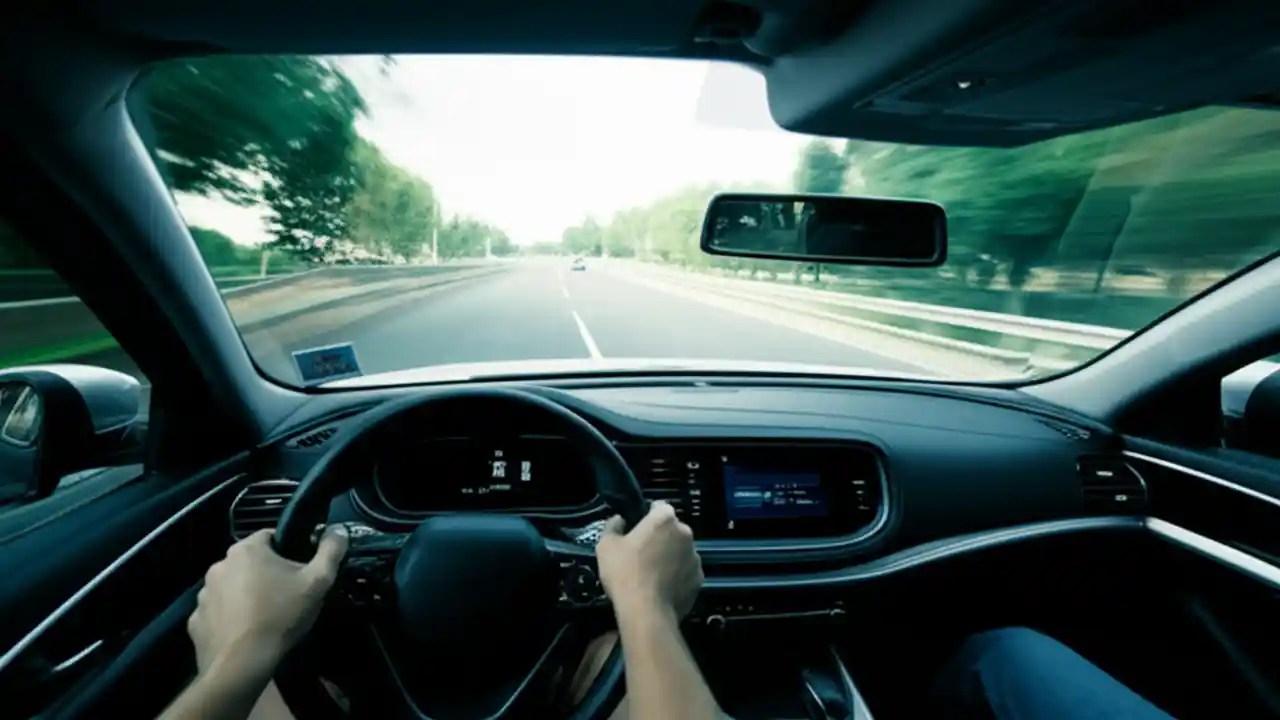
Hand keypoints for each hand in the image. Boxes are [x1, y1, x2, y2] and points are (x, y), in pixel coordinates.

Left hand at [188, 526, 347, 674]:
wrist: (242, 664)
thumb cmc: (281, 616)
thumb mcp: (318, 582)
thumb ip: (331, 551)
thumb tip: (338, 530)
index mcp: (246, 549)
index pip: (269, 536)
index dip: (288, 550)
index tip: (299, 570)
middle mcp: (219, 565)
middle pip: (249, 562)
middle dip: (265, 573)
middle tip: (285, 595)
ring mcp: (203, 594)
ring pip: (230, 587)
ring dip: (244, 594)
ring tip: (263, 617)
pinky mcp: (194, 620)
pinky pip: (216, 612)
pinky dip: (228, 618)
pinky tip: (244, 632)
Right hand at [596, 501, 702, 619]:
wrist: (647, 611)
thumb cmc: (625, 572)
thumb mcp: (606, 546)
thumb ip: (613, 526)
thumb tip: (619, 520)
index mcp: (664, 518)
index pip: (659, 508)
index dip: (647, 517)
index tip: (637, 531)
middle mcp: (685, 533)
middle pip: (672, 530)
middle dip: (661, 538)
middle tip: (643, 554)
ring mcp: (696, 557)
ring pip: (681, 552)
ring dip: (671, 557)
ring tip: (653, 575)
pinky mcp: (699, 579)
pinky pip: (686, 572)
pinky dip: (678, 577)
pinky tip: (663, 589)